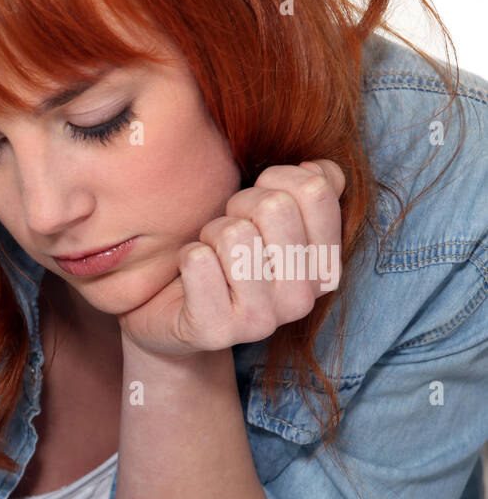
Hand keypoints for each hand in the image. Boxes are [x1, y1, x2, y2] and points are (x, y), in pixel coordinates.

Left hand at [118, 159, 345, 357]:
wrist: (172, 315)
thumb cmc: (225, 258)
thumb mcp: (272, 221)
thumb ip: (306, 193)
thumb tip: (318, 168)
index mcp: (325, 269)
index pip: (315, 190)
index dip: (275, 178)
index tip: (257, 200)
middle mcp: (301, 300)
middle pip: (274, 206)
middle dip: (238, 205)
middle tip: (225, 232)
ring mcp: (261, 321)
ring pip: (234, 233)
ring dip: (211, 233)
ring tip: (209, 256)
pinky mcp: (215, 330)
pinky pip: (198, 260)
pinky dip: (187, 256)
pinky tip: (190, 277)